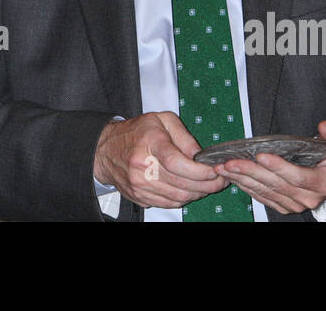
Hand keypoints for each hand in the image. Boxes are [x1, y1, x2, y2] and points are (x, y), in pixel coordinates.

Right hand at [94, 112, 228, 209]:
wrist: (106, 149)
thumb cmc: (136, 132)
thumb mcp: (162, 120)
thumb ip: (184, 136)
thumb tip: (200, 156)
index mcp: (150, 143)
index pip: (177, 163)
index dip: (200, 171)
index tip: (214, 171)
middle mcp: (143, 167)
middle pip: (181, 184)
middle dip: (207, 186)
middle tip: (220, 180)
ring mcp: (140, 185)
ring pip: (177, 197)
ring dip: (197, 194)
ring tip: (207, 186)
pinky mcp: (139, 196)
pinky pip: (168, 203)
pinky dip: (183, 199)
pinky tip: (189, 190)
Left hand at [218, 120, 325, 213]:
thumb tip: (324, 126)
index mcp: (321, 183)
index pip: (297, 177)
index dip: (278, 167)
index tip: (261, 155)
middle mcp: (307, 198)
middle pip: (275, 185)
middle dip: (250, 172)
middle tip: (230, 162)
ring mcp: (295, 203)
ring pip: (265, 192)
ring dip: (242, 180)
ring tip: (224, 168)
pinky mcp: (284, 205)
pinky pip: (263, 197)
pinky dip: (246, 187)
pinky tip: (233, 177)